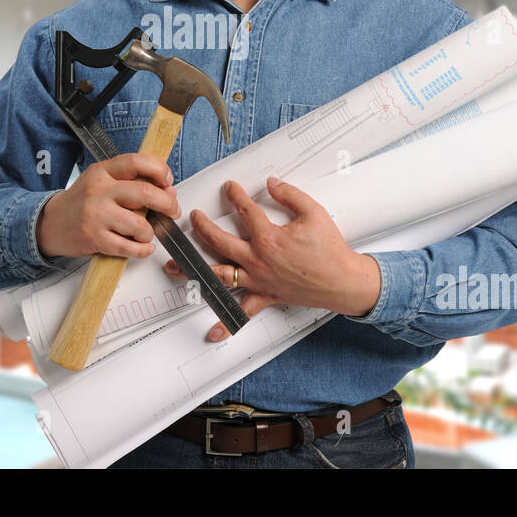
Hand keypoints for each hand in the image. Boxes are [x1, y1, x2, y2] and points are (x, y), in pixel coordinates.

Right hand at [36, 154, 180, 259]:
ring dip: (150, 232)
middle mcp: (99, 191)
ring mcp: (96, 215)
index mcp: (102, 172)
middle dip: (167, 203)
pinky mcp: (94, 238)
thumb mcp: (101, 182)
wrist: (50, 223)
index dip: (159, 170)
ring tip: (146, 233)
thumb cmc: (81, 202)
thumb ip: (131, 182)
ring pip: (139, 224)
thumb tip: (167, 190)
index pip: (136, 162)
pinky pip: (128, 247)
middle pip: (145, 193)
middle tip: (173, 210)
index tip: (168, 182)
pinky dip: (142, 250)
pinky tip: (143, 247)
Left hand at [164, 176, 381, 340]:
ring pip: (219, 275)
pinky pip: (242, 312)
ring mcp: (258, 280)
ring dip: (193, 271)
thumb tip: (272, 183)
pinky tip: (212, 333)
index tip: (229, 188)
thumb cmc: (330, 249)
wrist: (343, 281)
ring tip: (173, 267)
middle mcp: (257, 260)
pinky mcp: (265, 296)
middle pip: (219, 241)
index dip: (235, 196)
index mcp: (268, 237)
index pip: (245, 211)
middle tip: (192, 217)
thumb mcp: (313, 213)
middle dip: (201, 227)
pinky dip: (226, 324)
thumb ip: (290, 194)